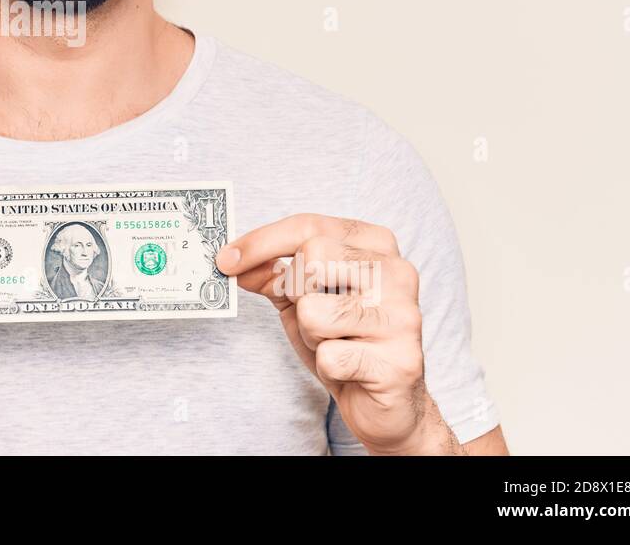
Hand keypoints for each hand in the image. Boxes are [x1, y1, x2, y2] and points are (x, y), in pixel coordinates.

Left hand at [216, 213, 453, 453]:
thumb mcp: (303, 299)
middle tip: (314, 316)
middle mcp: (398, 272)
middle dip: (296, 294)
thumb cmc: (344, 340)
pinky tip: (352, 369)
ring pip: (314, 311)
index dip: (261, 242)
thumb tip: (233, 261)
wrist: (389, 403)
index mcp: (377, 245)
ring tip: (336, 343)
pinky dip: (328, 366)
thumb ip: (273, 276)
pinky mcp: (400, 360)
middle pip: (311, 260)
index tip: (225, 260)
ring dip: (311, 335)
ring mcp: (403, 316)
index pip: (309, 226)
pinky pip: (330, 356)